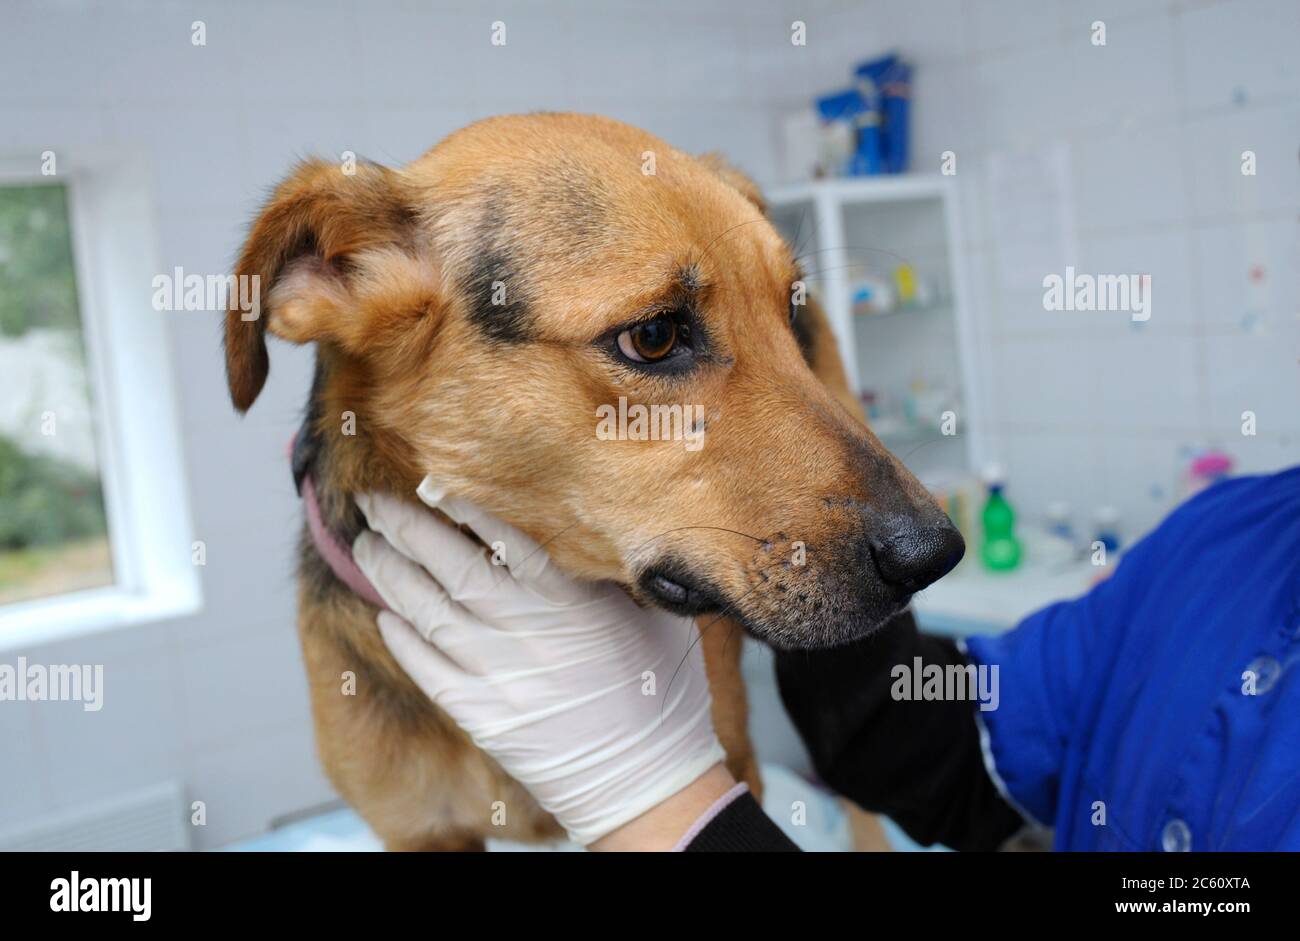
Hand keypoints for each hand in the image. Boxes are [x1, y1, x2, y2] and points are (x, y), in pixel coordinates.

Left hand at [352, 478, 726, 846]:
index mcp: (573, 601)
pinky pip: (427, 669)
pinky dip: (402, 639)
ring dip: (390, 576)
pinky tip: (386, 614)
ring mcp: (499, 675)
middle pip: (452, 568)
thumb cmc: (662, 690)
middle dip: (405, 529)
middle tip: (373, 502)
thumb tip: (592, 521)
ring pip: (428, 613)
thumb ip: (616, 571)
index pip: (506, 539)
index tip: (430, 479)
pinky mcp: (482, 716)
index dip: (463, 505)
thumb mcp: (657, 615)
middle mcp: (527, 631)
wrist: (647, 780)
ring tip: (367, 546)